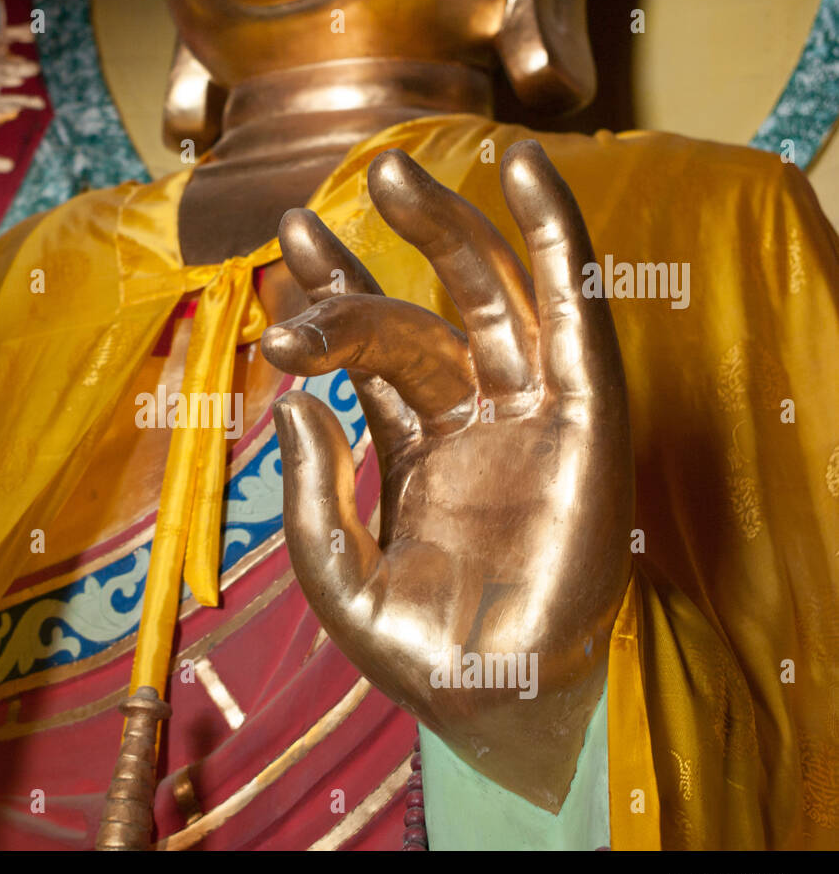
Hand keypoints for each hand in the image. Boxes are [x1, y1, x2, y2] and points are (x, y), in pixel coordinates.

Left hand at [261, 141, 632, 810]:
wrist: (492, 706)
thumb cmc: (419, 653)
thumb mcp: (337, 579)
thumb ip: (312, 494)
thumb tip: (294, 404)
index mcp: (421, 448)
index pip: (377, 353)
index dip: (335, 296)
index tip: (288, 243)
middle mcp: (476, 420)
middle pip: (426, 314)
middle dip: (378, 256)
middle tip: (312, 208)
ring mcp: (531, 418)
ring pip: (495, 301)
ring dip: (455, 227)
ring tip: (397, 168)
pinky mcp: (586, 422)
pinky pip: (576, 319)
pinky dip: (558, 245)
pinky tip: (528, 175)